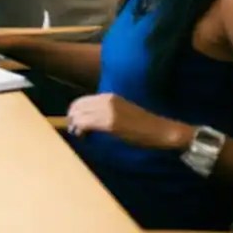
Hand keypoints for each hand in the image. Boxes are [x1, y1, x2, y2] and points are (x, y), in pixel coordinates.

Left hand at [65, 93, 192, 148]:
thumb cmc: (142, 124)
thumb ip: (105, 110)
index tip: (74, 122)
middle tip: (75, 130)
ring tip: (80, 134)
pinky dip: (80, 130)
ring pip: (79, 116)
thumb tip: (86, 117)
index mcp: (109, 96)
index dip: (74, 111)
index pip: (81, 100)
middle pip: (77, 107)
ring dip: (75, 125)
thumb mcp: (121, 111)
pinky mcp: (110, 123)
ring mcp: (108, 111)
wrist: (160, 130)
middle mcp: (107, 100)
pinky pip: (85, 124)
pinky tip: (84, 136)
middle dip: (72, 118)